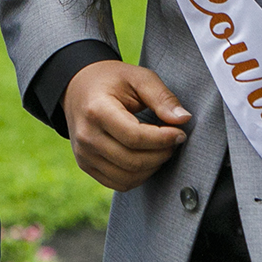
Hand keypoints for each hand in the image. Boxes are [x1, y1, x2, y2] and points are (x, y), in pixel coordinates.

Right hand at [61, 60, 190, 189]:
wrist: (77, 87)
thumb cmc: (111, 80)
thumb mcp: (139, 78)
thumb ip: (162, 97)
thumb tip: (183, 119)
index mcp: (97, 111)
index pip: (134, 137)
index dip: (163, 139)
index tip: (180, 133)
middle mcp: (86, 136)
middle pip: (132, 161)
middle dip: (162, 154)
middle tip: (174, 141)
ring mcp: (84, 154)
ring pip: (128, 177)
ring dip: (153, 167)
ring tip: (162, 149)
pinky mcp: (86, 165)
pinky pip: (119, 183)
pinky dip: (139, 176)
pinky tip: (148, 159)